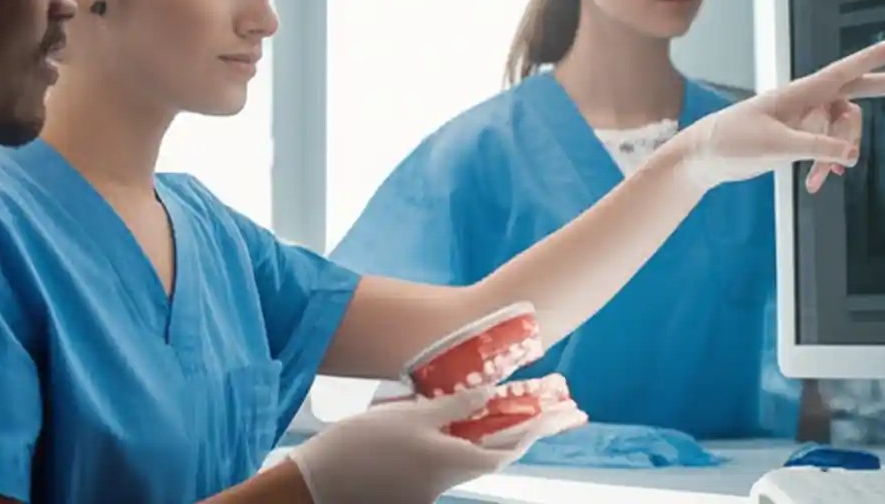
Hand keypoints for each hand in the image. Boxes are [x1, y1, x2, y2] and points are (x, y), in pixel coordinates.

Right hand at [287, 387, 584, 503]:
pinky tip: (471, 425)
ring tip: (529, 412)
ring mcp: (432, 488)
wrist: (316, 487)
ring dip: (505, 436)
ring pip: (478, 458)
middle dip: (535, 430)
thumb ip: (453, 406)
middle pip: (502, 453)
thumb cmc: (359, 447)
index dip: (542, 426)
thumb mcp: (409, 417)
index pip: (511, 444)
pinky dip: (471, 443)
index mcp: (452, 460)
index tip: (569, 412)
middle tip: (566, 412)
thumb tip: (492, 393)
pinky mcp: (414, 490)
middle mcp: (450, 479)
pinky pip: (454, 462)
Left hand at [678, 38, 884, 192]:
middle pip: (855, 92)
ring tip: (822, 178)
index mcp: (798, 93)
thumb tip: (853, 153)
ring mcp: (804, 119)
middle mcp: (805, 102)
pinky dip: (826, 165)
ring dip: (839, 155)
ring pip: (842, 131)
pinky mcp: (798, 138)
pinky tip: (815, 185)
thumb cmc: (733, 141)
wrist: (705, 157)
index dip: (870, 60)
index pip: (841, 73)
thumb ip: (815, 147)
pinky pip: (827, 148)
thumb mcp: (775, 147)